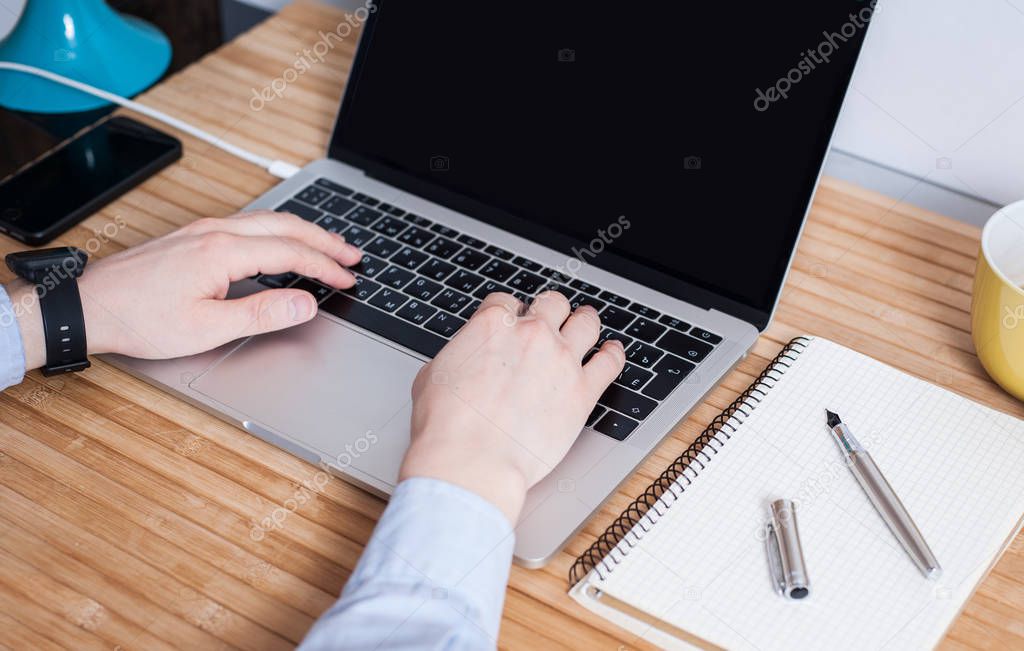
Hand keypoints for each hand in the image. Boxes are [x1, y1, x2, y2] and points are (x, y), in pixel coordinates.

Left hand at [8, 211, 360, 368]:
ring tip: (326, 247)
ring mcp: (201, 229)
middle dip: (324, 240)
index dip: (324, 266)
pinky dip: (277, 232)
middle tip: (352, 255)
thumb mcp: (206, 328)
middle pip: (285, 225)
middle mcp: (214, 231)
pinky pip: (247, 224)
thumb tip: (304, 304)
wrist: (85, 305)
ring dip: (302, 232)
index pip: (290, 252)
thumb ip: (261, 313)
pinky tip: (280, 245)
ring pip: (266, 220)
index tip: (347, 278)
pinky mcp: (191, 236)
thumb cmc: (138, 318)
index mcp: (222, 251)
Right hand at [399, 290, 625, 523]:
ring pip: (586, 323)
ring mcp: (562, 360)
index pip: (507, 302)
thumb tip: (465, 356)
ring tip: (586, 324)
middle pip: (552, 303)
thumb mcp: (434, 374)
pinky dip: (613, 354)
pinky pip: (610, 362)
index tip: (512, 323)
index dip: (509, 312)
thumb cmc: (447, 424)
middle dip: (549, 310)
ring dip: (585, 321)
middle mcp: (532, 335)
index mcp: (493, 325)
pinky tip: (612, 352)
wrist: (472, 459)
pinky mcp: (583, 392)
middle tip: (551, 318)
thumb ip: (459, 354)